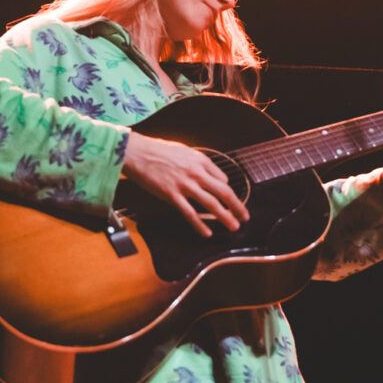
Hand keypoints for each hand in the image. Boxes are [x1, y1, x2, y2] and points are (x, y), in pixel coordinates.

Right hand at [122, 132, 249, 237]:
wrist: (137, 152)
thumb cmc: (158, 150)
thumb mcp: (184, 150)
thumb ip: (201, 162)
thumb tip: (217, 176)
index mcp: (200, 160)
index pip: (222, 178)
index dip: (229, 191)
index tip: (233, 200)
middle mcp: (196, 173)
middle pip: (223, 192)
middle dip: (237, 206)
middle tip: (244, 217)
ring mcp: (184, 185)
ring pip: (211, 204)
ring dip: (225, 217)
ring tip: (233, 226)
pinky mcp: (171, 195)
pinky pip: (189, 213)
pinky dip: (200, 224)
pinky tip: (206, 232)